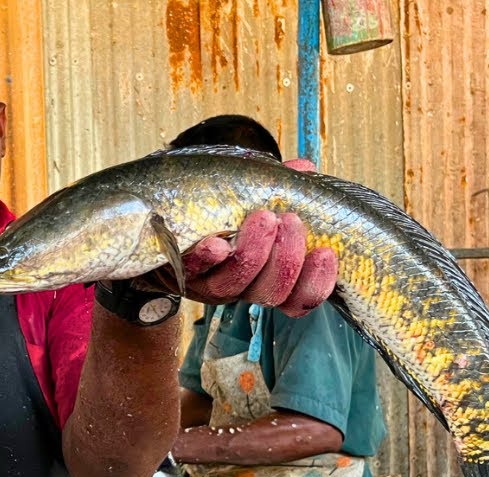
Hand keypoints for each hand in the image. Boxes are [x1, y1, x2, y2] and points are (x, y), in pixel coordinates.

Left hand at [181, 159, 336, 316]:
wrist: (160, 229)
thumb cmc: (218, 214)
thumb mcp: (254, 199)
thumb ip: (281, 188)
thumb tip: (305, 168)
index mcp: (268, 276)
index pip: (300, 297)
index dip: (317, 282)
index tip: (327, 252)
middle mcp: (242, 286)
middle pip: (272, 292)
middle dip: (287, 259)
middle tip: (290, 220)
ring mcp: (210, 283)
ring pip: (236, 285)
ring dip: (253, 253)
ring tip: (263, 218)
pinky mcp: (180, 274)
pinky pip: (194, 272)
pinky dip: (207, 257)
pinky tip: (216, 242)